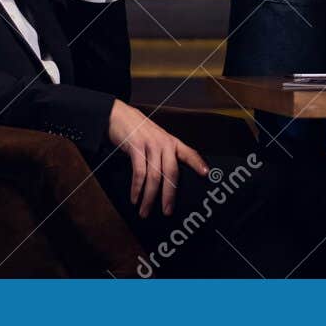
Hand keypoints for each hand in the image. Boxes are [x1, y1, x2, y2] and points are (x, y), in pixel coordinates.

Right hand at [106, 101, 208, 217]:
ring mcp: (150, 145)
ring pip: (154, 176)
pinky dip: (137, 188)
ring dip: (149, 197)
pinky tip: (135, 197)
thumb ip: (164, 155)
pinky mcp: (136, 147)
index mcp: (172, 142)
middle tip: (167, 211)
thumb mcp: (156, 139)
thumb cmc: (139, 131)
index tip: (206, 174)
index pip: (189, 153)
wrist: (119, 115)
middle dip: (169, 195)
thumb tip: (168, 180)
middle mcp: (164, 143)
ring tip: (145, 210)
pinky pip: (139, 172)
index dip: (198, 164)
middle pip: (171, 172)